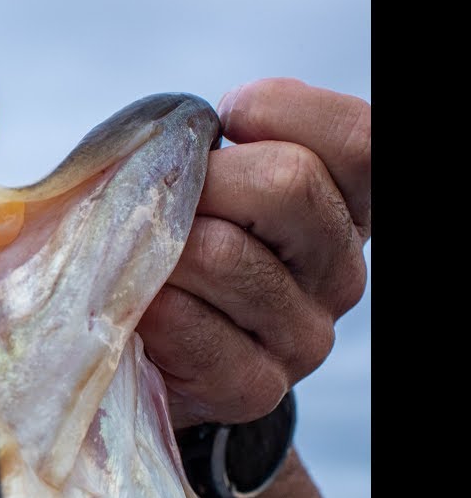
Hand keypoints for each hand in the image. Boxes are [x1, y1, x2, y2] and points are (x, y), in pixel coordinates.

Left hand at [137, 78, 370, 426]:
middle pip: (289, 182)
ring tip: (138, 260)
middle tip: (164, 202)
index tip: (228, 118)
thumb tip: (186, 135)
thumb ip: (208, 146)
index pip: (360, 140)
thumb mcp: (195, 182)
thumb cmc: (164, 245)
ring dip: (159, 247)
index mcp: (345, 209)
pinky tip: (139, 307)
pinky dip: (147, 304)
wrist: (137, 350)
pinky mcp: (255, 386)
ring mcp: (305, 335)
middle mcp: (341, 272)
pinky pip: (189, 324)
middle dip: (203, 179)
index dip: (288, 111)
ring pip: (224, 253)